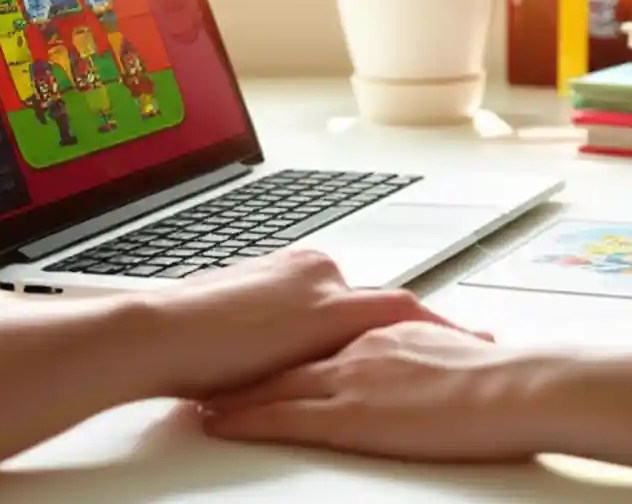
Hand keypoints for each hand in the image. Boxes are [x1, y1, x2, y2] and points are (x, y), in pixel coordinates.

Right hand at [140, 250, 475, 398]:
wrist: (158, 333)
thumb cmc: (178, 340)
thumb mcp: (227, 335)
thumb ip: (260, 339)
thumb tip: (262, 360)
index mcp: (290, 273)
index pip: (349, 297)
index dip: (381, 319)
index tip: (412, 329)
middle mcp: (314, 271)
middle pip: (379, 302)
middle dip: (420, 324)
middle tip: (462, 339)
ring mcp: (324, 285)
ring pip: (398, 306)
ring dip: (436, 326)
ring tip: (474, 344)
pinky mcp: (328, 309)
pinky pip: (402, 314)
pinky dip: (436, 328)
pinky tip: (463, 344)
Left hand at [201, 321, 549, 461]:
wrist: (517, 388)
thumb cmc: (503, 382)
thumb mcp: (455, 359)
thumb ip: (426, 357)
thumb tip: (423, 370)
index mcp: (386, 333)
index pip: (323, 336)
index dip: (285, 342)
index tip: (257, 344)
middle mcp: (360, 348)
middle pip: (289, 354)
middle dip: (247, 363)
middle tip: (210, 367)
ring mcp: (352, 378)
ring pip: (276, 382)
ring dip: (234, 389)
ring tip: (198, 394)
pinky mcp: (350, 415)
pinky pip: (284, 416)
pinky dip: (246, 418)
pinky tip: (219, 422)